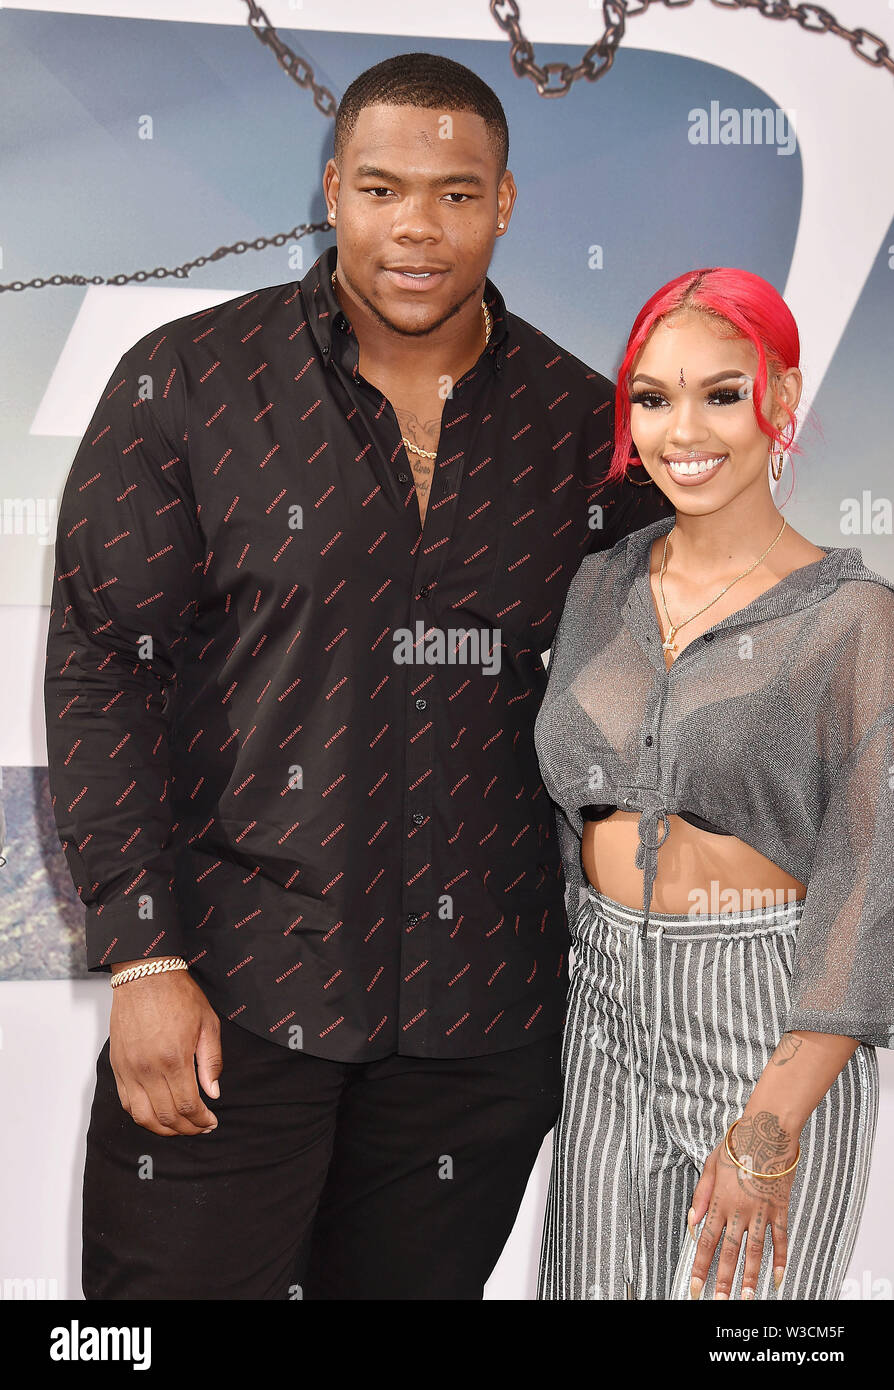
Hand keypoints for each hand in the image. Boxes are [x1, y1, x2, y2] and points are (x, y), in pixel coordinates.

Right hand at [109, 963, 222, 1136]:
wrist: (146, 975)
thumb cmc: (179, 995)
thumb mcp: (208, 1024)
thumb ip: (211, 1062)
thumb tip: (213, 1093)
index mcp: (174, 1059)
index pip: (188, 1105)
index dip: (201, 1120)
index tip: (211, 1122)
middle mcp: (149, 1069)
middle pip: (167, 1116)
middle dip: (187, 1128)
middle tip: (200, 1127)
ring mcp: (129, 1069)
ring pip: (143, 1116)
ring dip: (163, 1129)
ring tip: (180, 1127)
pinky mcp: (117, 1065)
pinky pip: (126, 1102)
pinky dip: (141, 1116)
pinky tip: (157, 1115)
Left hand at [688, 1110, 800, 1299]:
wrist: (767, 1131)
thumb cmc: (738, 1144)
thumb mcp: (711, 1164)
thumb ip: (701, 1195)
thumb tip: (692, 1223)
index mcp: (720, 1200)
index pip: (707, 1240)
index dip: (701, 1266)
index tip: (695, 1285)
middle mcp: (739, 1209)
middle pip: (729, 1251)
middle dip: (723, 1280)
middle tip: (719, 1300)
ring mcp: (761, 1211)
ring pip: (754, 1251)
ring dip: (749, 1277)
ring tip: (745, 1298)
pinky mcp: (780, 1208)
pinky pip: (780, 1238)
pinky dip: (780, 1259)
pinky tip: (777, 1278)